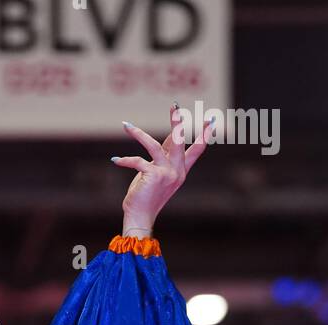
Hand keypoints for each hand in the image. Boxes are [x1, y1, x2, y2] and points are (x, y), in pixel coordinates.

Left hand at [111, 103, 211, 236]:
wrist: (140, 217)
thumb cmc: (146, 195)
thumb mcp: (158, 173)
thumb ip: (164, 157)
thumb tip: (171, 136)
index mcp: (181, 171)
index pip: (196, 150)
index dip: (204, 135)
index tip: (211, 121)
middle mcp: (177, 171)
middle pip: (179, 141)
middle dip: (177, 122)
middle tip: (175, 104)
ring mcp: (166, 173)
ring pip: (154, 146)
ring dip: (138, 134)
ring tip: (126, 126)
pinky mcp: (154, 175)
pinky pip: (137, 161)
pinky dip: (125, 161)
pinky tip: (115, 161)